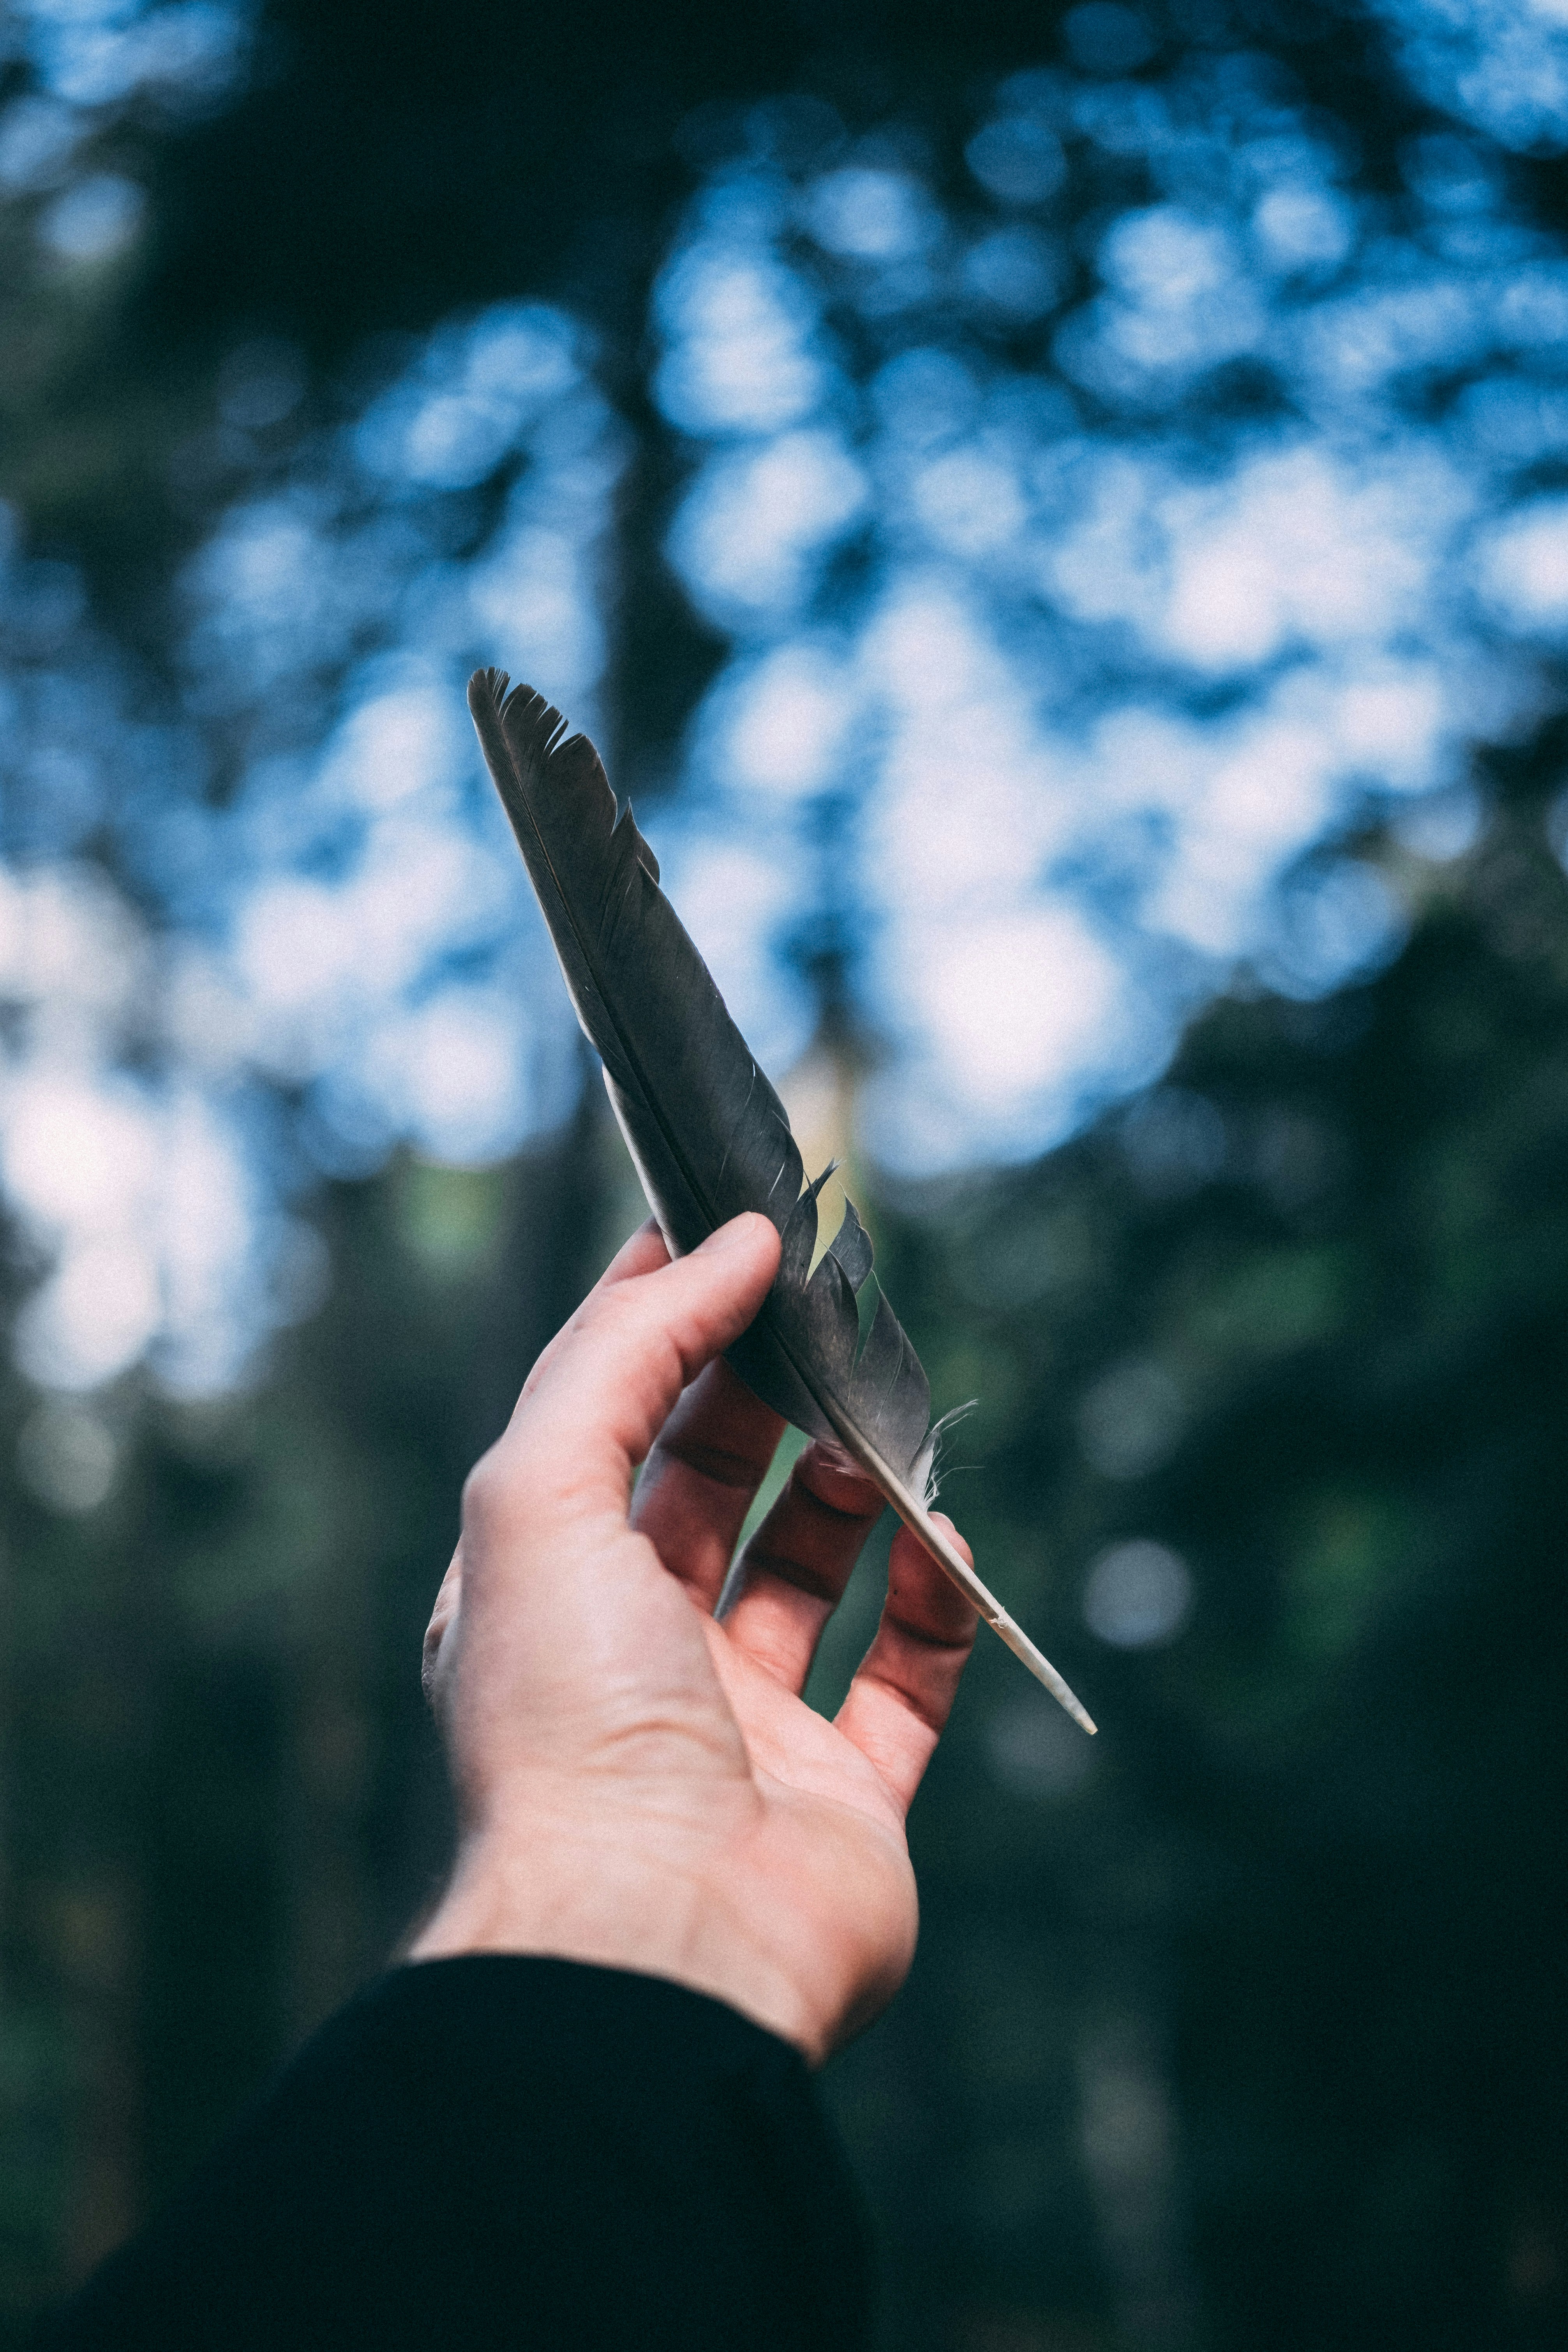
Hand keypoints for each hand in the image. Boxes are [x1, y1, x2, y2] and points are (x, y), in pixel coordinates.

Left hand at [411, 1212, 977, 2063]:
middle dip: (766, 1397)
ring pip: (815, 1577)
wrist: (653, 1941)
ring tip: (878, 1428)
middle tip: (824, 1312)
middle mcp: (636, 1665)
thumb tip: (724, 1247)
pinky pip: (907, 1676)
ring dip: (855, 1488)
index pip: (603, 1428)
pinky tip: (949, 1534)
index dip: (660, 1326)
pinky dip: (937, 1597)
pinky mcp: (846, 1800)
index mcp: (544, 1602)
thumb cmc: (570, 1718)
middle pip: (712, 1492)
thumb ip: (621, 1353)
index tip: (726, 1235)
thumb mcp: (536, 1493)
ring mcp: (744, 1735)